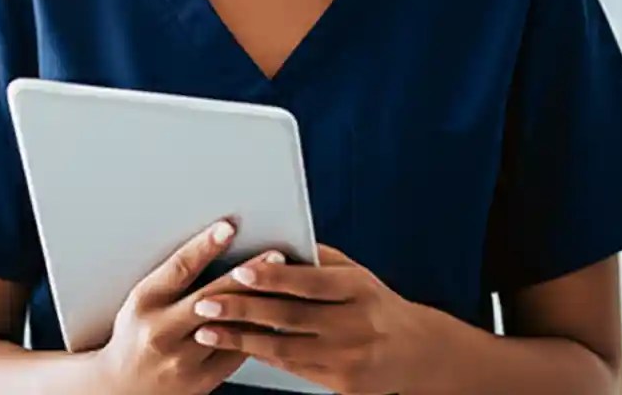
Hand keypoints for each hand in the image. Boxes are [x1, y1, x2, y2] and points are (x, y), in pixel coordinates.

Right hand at [94, 220, 285, 394]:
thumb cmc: (136, 334)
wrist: (121, 387)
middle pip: (211, 297)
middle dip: (247, 275)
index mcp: (143, 303)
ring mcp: (182, 360)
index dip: (205, 246)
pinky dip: (257, 332)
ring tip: (285, 285)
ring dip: (260, 304)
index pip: (178, 269)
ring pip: (231, 327)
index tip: (228, 227)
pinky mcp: (201, 381)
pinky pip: (238, 352)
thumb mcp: (142, 300)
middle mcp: (161, 332)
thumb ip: (173, 278)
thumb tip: (214, 242)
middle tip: (274, 256)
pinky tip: (274, 316)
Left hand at [188, 244, 433, 394]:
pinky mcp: (341, 383)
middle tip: (205, 301)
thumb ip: (317, 259)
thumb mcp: (356, 274)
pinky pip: (291, 367)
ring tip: (206, 328)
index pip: (310, 282)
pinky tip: (234, 346)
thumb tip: (272, 241)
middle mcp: (356, 324)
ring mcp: (348, 357)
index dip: (273, 276)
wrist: (416, 351)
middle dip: (242, 308)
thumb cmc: (376, 304)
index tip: (239, 270)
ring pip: (284, 347)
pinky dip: (260, 355)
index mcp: (359, 288)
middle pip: (290, 316)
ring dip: (240, 338)